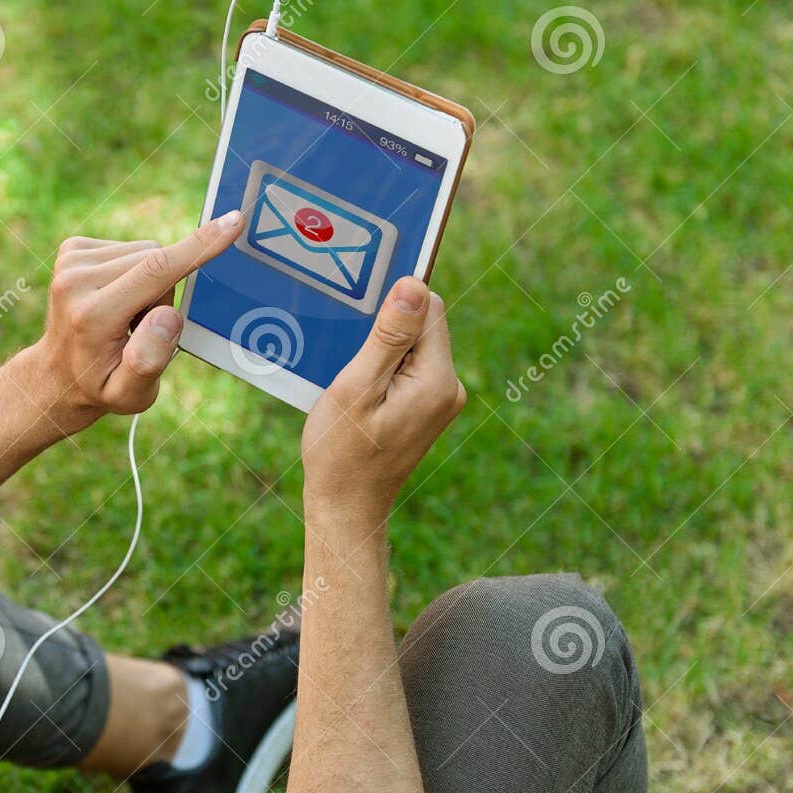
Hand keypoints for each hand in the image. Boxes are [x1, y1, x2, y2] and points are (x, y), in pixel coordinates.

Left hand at [29, 211, 243, 430]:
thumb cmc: (102, 386)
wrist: (58, 375)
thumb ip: (149, 361)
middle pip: (156, 259)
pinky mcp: (71, 249)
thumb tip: (167, 315)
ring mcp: (69, 261)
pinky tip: (113, 298)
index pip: (157, 270)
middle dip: (164, 289)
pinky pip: (127, 247)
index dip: (199, 246)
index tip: (232, 223)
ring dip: (148, 282)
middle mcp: (75, 281)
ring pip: (143, 251)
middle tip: (140, 328)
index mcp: (93, 315)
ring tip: (124, 318)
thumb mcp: (130, 395)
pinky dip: (131, 271)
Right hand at [301, 277, 465, 537]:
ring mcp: (442, 399)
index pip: (427, 307)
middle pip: (422, 325)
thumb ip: (388, 337)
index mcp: (437, 380)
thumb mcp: (356, 388)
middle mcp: (450, 387)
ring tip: (355, 388)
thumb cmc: (341, 452)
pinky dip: (383, 371)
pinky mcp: (430, 407)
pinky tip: (361, 397)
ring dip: (380, 354)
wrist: (347, 507)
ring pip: (413, 346)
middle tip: (352, 368)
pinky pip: (409, 368)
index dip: (390, 308)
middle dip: (384, 333)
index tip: (359, 332)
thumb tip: (414, 284)